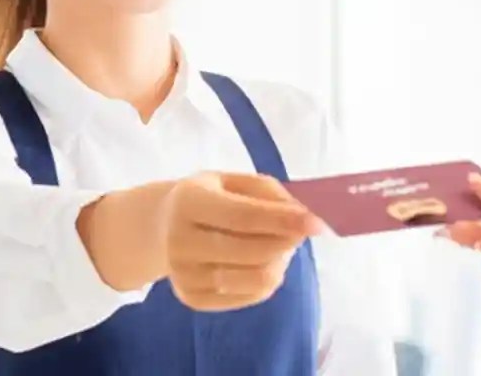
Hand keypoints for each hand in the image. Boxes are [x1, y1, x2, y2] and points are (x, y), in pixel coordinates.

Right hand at [158, 172, 322, 311]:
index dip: (284, 220)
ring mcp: (183, 275)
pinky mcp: (192, 299)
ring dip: (281, 260)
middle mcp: (179, 241)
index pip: (244, 216)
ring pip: (255, 278)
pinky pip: (250, 296)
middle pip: (252, 251)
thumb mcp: (235, 181)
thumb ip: (270, 193)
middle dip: (288, 241)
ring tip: (281, 245)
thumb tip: (305, 216)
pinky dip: (269, 278)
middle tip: (301, 230)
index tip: (317, 222)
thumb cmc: (210, 198)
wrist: (163, 227)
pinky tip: (264, 261)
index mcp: (188, 202)